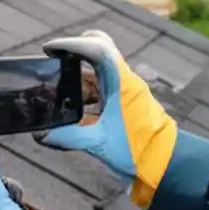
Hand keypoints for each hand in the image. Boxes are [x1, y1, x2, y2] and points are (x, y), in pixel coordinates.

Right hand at [37, 30, 178, 209]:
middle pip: (100, 50)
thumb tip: (41, 135)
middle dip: (75, 50)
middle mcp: (125, 82)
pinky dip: (84, 91)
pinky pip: (101, 87)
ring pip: (99, 69)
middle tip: (54, 58)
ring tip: (57, 87)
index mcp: (123, 85)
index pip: (98, 50)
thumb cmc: (140, 153)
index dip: (72, 44)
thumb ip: (69, 137)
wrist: (167, 165)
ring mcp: (125, 92)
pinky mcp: (124, 103)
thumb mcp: (99, 144)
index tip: (50, 49)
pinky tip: (71, 106)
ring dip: (78, 73)